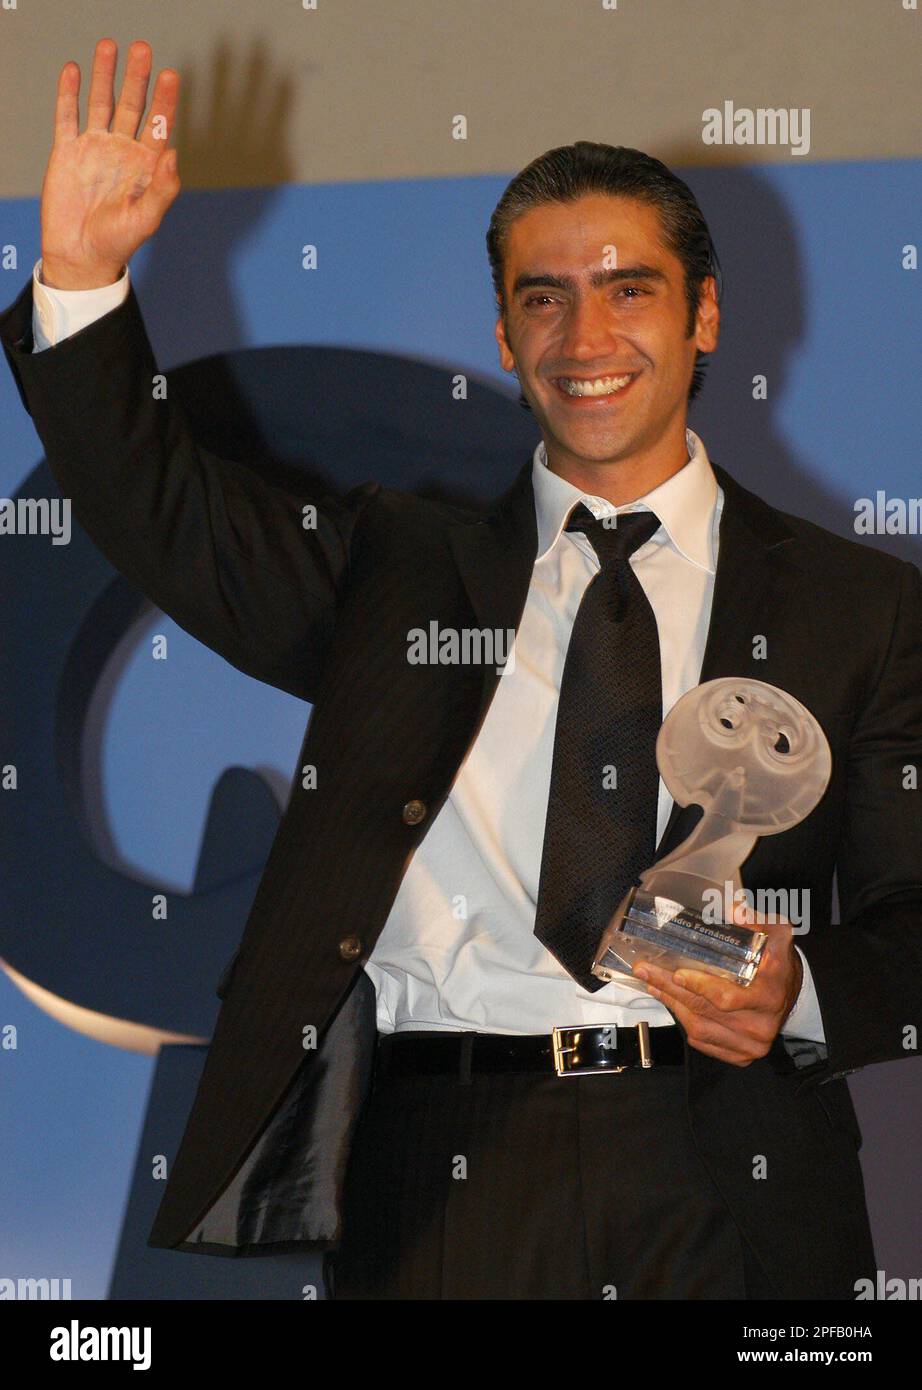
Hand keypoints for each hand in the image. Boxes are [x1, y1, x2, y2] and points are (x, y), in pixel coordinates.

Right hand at [40, 37, 180, 288]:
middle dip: (137, 77)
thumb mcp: (146, 219)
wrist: (81, 256)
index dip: (164, 101)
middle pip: (132, 105)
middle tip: (143, 49)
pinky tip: (73, 70)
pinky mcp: (68, 151)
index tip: (171, 76)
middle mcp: (122, 151)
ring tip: (109, 46)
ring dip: (105, 75)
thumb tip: (173, 154)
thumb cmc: (118, 242)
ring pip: (101, 103)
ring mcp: (95, 148)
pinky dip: (69, 94)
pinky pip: (68, 117)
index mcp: (145, 165)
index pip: (158, 125)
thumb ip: (163, 188)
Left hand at [633, 903, 803, 1066]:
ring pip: (700, 1028)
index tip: (677, 973)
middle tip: (646, 970)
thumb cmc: (776, 962)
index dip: (701, 987)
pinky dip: (682, 1020)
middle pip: (706, 1010)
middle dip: (671, 989)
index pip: (728, 998)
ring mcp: (750, 1045)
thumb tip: (734, 910)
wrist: (790, 994)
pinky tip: (669, 1001)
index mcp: (769, 996)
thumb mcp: (775, 934)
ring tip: (652, 982)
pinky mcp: (740, 1056)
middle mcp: (761, 1025)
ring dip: (671, 1004)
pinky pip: (702, 1041)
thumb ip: (756, 920)